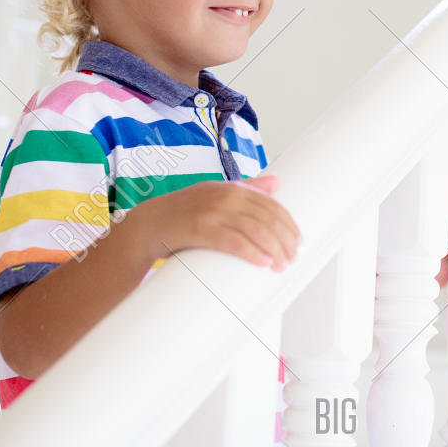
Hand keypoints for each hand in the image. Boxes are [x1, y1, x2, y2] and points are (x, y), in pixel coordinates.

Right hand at [141, 174, 300, 270]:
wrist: (147, 225)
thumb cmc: (184, 213)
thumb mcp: (216, 194)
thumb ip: (246, 188)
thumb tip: (277, 182)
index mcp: (232, 188)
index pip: (270, 204)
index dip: (289, 223)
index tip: (300, 240)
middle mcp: (224, 196)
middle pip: (266, 218)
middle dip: (285, 240)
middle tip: (294, 257)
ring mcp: (212, 212)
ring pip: (255, 229)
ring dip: (274, 249)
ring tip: (282, 265)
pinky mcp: (199, 229)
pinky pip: (232, 241)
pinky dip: (251, 252)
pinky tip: (263, 262)